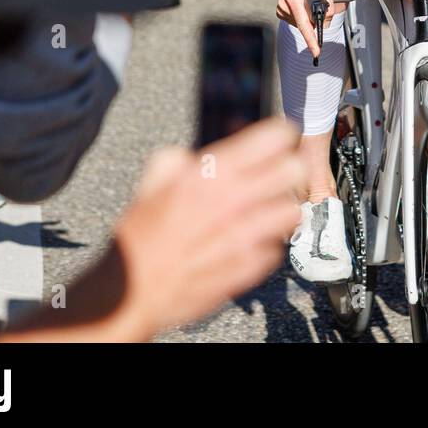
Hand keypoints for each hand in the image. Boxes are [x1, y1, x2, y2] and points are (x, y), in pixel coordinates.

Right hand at [111, 119, 302, 338]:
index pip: (276, 136)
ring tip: (262, 212)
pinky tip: (247, 242)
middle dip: (287, 168)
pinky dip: (266, 243)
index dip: (280, 135)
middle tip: (274, 175)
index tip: (277, 140)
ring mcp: (247, 235)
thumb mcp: (155, 180)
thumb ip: (185, 156)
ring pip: (293, 209)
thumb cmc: (141, 236)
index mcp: (211, 172)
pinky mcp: (252, 265)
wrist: (132, 292)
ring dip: (280, 208)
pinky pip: (277, 245)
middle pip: (295, 169)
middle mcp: (235, 199)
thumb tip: (207, 146)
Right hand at [276, 0, 337, 55]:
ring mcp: (281, 8)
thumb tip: (325, 25)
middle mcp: (284, 4)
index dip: (311, 39)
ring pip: (302, 24)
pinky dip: (303, 17)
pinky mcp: (280, 12)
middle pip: (305, 25)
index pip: (304, 24)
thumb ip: (329, 7)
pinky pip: (297, 22)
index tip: (316, 51)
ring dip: (309, 17)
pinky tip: (303, 5)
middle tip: (319, 2)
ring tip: (309, 0)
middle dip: (315, 21)